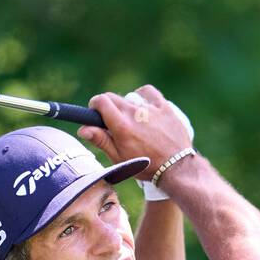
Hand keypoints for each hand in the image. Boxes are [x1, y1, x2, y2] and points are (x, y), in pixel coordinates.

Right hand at [76, 86, 192, 181]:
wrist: (176, 167)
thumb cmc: (147, 166)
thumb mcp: (120, 158)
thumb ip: (101, 140)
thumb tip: (83, 129)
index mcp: (121, 126)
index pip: (100, 101)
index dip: (94, 105)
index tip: (95, 112)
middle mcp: (134, 113)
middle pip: (113, 97)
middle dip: (107, 106)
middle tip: (112, 122)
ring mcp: (150, 108)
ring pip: (129, 97)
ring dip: (126, 105)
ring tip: (131, 121)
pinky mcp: (164, 107)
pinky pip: (148, 92)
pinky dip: (142, 95)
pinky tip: (142, 104)